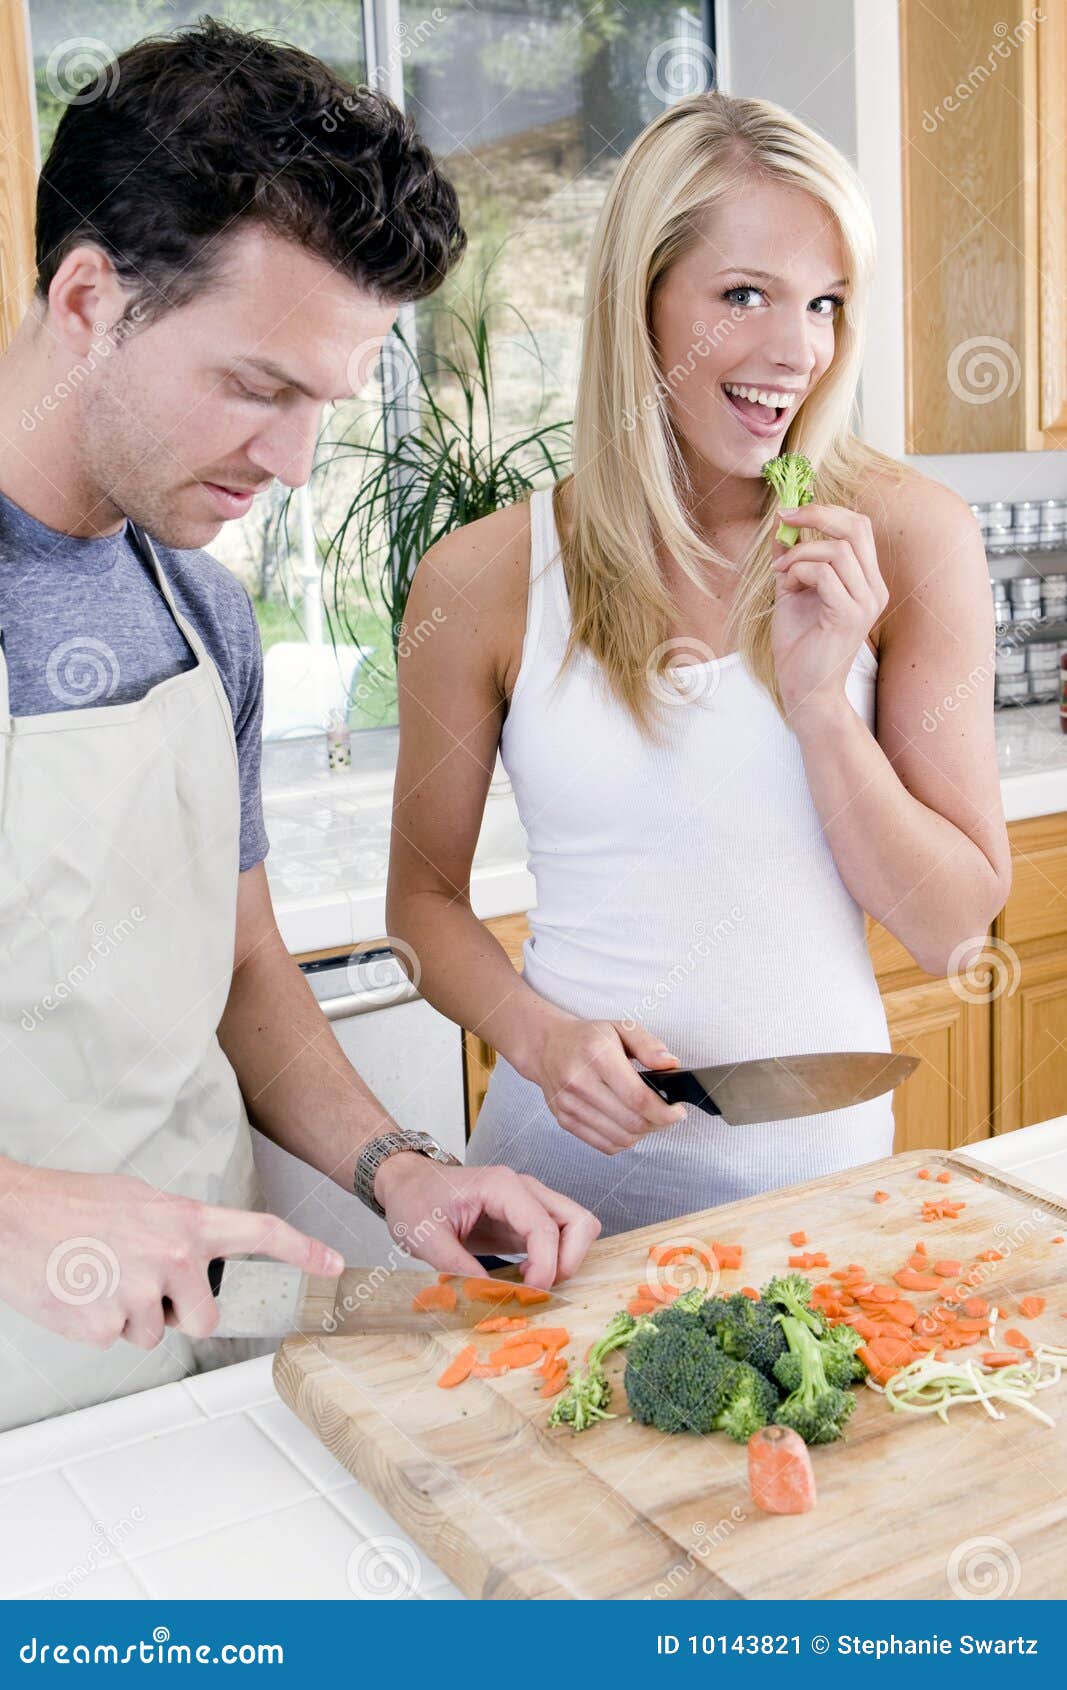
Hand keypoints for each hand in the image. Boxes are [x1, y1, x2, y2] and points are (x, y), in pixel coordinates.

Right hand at [0, 1161, 343, 1350]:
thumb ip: (177, 1230)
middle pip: (205, 1316)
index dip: (303, 1250)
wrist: (11, 1216)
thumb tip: (193, 1254)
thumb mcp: (138, 1202)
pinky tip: (78, 1293)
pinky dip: (96, 1325)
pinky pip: (115, 1341)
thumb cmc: (68, 1205)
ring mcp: (141, 1293)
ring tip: (96, 1277)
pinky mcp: (107, 1325)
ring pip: (153, 1333)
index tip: (333, 1264)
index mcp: (185, 1220)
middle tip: (136, 1282)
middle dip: (177, 1312)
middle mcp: (173, 1255)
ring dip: (127, 1316)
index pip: (260, 1232)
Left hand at [373, 1155, 601, 1287]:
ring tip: (533, 1281)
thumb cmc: (415, 1202)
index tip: (531, 1293)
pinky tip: (526, 1275)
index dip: (547, 1266)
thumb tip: (489, 1298)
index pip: (545, 1226)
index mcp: (501, 1186)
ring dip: (566, 1260)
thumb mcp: (426, 1238)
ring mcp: (529, 1202)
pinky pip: (560, 1237)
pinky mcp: (526, 1218)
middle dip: (569, 1260)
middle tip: (541, 1287)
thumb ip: (457, 1267)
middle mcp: (524, 1189)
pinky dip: (555, 1259)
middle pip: (578, 1220)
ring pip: (577, 1227)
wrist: (408, 1185)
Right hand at [521, 1012, 686, 1153]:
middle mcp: (579, 1082)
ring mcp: (569, 1105)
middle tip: (667, 1114)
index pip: (637, 1097)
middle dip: (658, 1123)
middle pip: (631, 1122)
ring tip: (649, 1118)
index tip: (677, 1111)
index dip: (664, 1111)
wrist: (547, 1046)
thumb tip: (671, 1064)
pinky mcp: (565, 1121)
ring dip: (643, 1133)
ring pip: (621, 1138)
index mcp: (596, 1055)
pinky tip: (629, 1124)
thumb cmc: (587, 1038)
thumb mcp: (621, 1027)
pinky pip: (605, 1145)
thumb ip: (649, 1045)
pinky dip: (624, 1140)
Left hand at [770, 502, 888, 720]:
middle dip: (816, 515)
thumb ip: (792, 559)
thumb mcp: (792, 591)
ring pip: (837, 549)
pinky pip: (826, 574)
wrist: (804, 689)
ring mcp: (866, 602)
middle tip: (784, 519)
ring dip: (800, 554)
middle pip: (857, 527)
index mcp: (866, 580)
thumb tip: (781, 526)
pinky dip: (800, 572)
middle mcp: (874, 588)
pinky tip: (787, 588)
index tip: (788, 512)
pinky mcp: (851, 616)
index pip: (858, 527)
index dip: (825, 511)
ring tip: (782, 574)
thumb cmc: (799, 645)